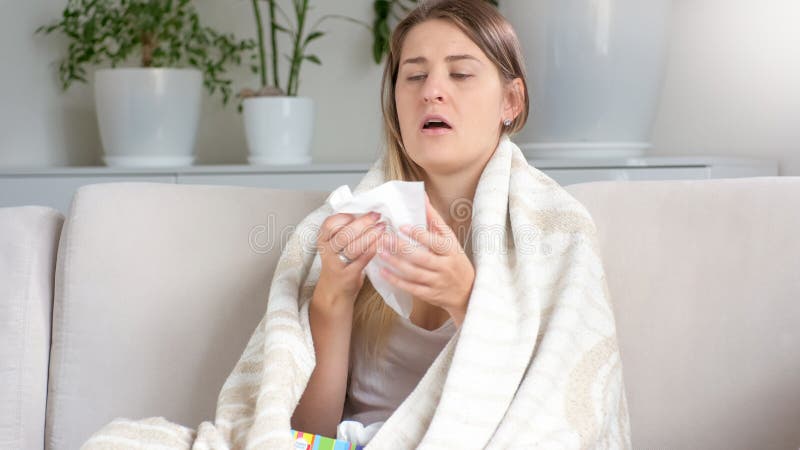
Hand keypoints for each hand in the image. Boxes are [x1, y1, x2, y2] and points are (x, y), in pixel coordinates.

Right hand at [315, 211, 384, 309]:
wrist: (334, 291)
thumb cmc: (339, 264)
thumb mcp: (335, 245)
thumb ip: (346, 231)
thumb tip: (367, 215)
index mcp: (323, 240)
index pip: (330, 224)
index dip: (345, 216)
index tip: (359, 212)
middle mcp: (328, 251)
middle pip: (344, 234)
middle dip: (363, 222)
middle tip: (376, 216)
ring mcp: (337, 264)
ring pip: (353, 246)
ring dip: (370, 235)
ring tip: (382, 228)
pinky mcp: (348, 275)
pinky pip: (362, 260)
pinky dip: (372, 249)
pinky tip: (381, 243)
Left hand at [376, 194, 474, 325]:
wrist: (468, 292)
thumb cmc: (455, 261)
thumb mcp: (451, 240)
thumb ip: (435, 220)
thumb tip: (423, 196)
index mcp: (451, 250)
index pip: (435, 241)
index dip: (419, 234)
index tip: (402, 226)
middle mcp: (445, 266)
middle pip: (422, 257)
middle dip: (401, 248)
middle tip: (385, 238)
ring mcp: (437, 282)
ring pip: (414, 273)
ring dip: (395, 263)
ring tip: (380, 252)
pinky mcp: (430, 295)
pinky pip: (411, 288)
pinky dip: (396, 280)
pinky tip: (384, 272)